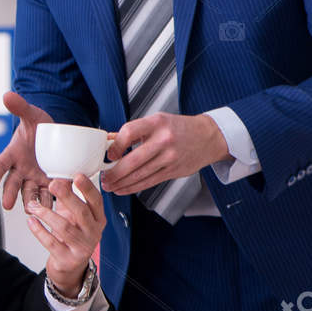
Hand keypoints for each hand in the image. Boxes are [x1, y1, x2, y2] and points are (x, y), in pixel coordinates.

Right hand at [0, 92, 54, 211]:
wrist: (57, 135)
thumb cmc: (39, 126)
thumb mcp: (32, 115)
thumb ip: (20, 107)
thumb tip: (7, 95)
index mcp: (13, 154)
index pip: (0, 164)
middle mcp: (21, 169)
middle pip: (13, 183)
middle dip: (10, 194)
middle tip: (7, 204)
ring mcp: (34, 178)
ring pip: (30, 193)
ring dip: (31, 202)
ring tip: (32, 210)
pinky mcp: (49, 184)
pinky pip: (48, 195)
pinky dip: (50, 202)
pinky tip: (53, 209)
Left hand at [27, 173, 105, 292]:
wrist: (69, 265)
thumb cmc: (72, 235)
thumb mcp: (72, 214)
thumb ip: (68, 196)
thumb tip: (61, 174)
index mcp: (98, 219)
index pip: (97, 201)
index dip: (87, 188)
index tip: (77, 175)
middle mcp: (93, 233)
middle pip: (82, 212)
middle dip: (67, 197)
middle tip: (53, 184)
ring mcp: (82, 248)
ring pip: (65, 228)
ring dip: (46, 214)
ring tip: (33, 206)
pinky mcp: (68, 259)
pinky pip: (52, 243)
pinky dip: (39, 231)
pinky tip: (31, 221)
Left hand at [102, 112, 228, 194]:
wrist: (207, 137)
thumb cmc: (178, 128)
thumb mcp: (156, 121)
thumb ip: (133, 131)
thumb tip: (109, 141)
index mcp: (156, 123)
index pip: (129, 132)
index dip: (115, 145)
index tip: (109, 155)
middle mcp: (164, 140)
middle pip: (133, 160)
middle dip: (115, 173)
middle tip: (104, 178)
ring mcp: (170, 157)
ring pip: (140, 174)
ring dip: (122, 183)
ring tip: (110, 186)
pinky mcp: (173, 171)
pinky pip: (149, 182)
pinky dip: (134, 187)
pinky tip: (123, 189)